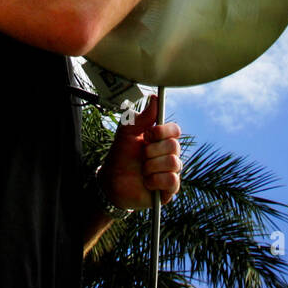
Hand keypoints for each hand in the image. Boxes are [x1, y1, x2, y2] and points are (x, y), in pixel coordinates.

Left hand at [99, 95, 181, 210]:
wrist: (112, 181)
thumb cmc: (121, 155)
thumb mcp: (127, 132)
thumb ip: (142, 117)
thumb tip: (155, 98)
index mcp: (162, 139)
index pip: (175, 130)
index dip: (162, 132)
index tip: (146, 136)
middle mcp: (169, 154)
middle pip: (174, 146)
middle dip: (152, 151)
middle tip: (141, 156)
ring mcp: (171, 172)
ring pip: (174, 163)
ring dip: (152, 167)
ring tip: (143, 170)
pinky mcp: (170, 189)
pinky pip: (172, 181)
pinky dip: (156, 181)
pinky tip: (147, 182)